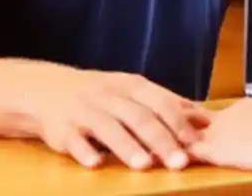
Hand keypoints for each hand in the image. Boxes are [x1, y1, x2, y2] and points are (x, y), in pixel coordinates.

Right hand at [19, 65, 210, 170]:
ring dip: (127, 147)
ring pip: (109, 128)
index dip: (179, 122)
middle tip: (179, 161)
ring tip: (144, 165)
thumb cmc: (101, 95)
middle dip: (161, 140)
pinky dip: (85, 151)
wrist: (46, 89)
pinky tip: (95, 163)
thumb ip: (166, 105)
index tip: (196, 142)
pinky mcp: (62, 129)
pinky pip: (74, 140)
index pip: (160, 102)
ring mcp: (84, 111)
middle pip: (139, 117)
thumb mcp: (133, 92)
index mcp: (131, 85)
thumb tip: (205, 120)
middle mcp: (109, 95)